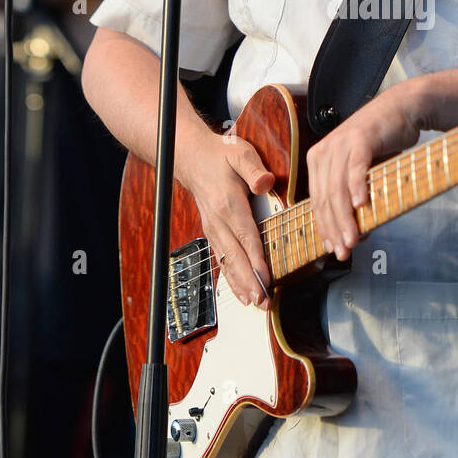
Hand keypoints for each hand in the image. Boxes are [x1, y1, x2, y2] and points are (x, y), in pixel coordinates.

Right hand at [179, 130, 273, 307]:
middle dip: (249, 281)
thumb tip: (265, 182)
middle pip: (235, 255)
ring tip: (255, 303)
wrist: (192, 159)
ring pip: (227, 262)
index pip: (246, 235)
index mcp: (228, 203)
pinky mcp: (213, 234)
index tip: (265, 278)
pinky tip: (242, 293)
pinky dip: (232, 279)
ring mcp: (213, 230)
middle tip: (262, 301)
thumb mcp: (240, 153)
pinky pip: (222, 260)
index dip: (256, 259)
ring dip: (241, 285)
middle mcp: (218, 221)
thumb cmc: (221, 155)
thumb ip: (253, 168)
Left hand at [306, 81, 424, 261]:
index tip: (331, 250)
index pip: (317, 201)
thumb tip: (351, 233)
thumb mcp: (360, 170)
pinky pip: (356, 167)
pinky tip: (361, 205)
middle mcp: (324, 151)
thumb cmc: (383, 144)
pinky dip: (357, 187)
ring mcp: (341, 143)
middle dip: (334, 229)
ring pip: (338, 187)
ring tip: (353, 239)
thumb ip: (351, 195)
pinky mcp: (361, 138)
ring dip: (345, 217)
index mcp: (318, 159)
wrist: (402, 109)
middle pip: (325, 198)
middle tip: (343, 252)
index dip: (324, 228)